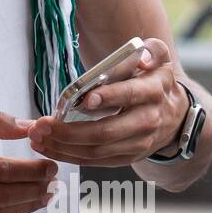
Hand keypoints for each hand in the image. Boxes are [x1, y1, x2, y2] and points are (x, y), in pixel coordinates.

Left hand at [21, 37, 187, 166]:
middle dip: (69, 131)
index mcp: (153, 91)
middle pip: (106, 132)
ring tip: (36, 137)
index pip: (131, 95)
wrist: (175, 115)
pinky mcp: (127, 157)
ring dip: (62, 146)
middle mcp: (147, 121)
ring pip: (96, 151)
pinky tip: (48, 147)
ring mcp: (137, 144)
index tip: (85, 99)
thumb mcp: (160, 59)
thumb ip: (152, 51)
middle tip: (41, 125)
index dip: (109, 98)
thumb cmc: (154, 81)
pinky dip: (68, 156)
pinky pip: (95, 161)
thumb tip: (142, 57)